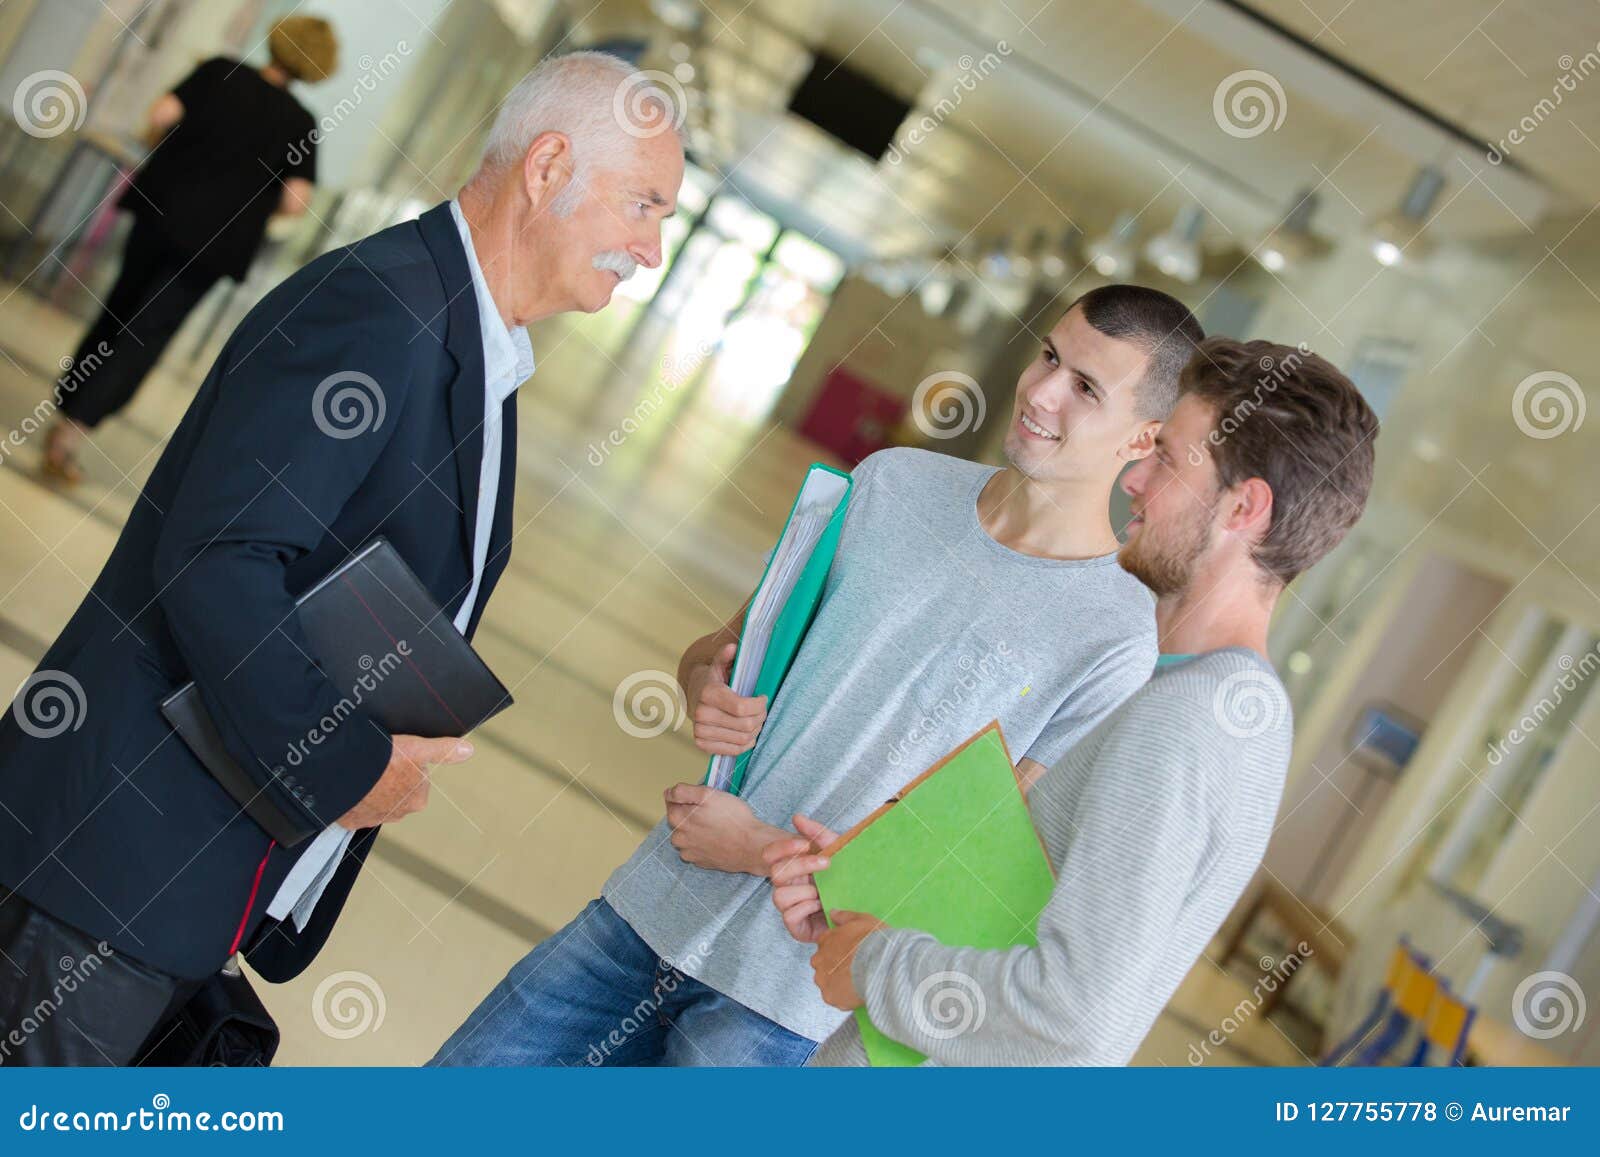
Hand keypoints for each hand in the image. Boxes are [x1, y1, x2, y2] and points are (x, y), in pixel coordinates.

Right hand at [335, 734, 473, 830]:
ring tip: (363, 771)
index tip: (394, 755)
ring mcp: (374, 819)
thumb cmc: (381, 762)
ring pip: (377, 796)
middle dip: (389, 776)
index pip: (415, 776)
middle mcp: (399, 813)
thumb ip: (443, 750)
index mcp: (417, 799)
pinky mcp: (353, 821)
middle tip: (377, 762)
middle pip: (398, 788)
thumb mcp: (416, 749)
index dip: (405, 762)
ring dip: (371, 786)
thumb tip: (469, 751)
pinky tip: (351, 784)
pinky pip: (357, 805)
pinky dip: (354, 796)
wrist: (341, 776)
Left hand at [664, 782, 784, 874]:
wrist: (751, 846)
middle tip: (711, 811)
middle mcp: (679, 838)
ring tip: (713, 827)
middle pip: (678, 820)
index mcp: (678, 819)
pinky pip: (696, 850)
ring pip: (686, 837)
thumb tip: (668, 793)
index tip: (700, 799)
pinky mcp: (701, 862)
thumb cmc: (733, 819)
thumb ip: (682, 791)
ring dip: (694, 831)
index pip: (671, 801)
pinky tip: (715, 840)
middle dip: (690, 814)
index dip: (686, 796)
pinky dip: (702, 845)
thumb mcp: (708, 794)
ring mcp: (690, 852)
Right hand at [684, 642, 766, 755]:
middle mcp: (701, 714)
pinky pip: (734, 751)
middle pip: (746, 725)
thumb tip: (732, 648)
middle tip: (763, 710)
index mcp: (708, 693)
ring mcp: (700, 731)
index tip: (763, 698)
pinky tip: (747, 732)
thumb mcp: (720, 665)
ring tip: (756, 721)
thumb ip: (726, 656)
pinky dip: (746, 744)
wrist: (694, 696)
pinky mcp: (702, 744)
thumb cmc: (714, 680)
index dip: (759, 704)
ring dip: (755, 730)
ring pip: (743, 739)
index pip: (742, 708)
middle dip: (761, 717)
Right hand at [764, 814, 838, 942]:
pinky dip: (805, 908)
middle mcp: (787, 886)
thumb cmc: (845, 877)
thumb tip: (797, 818)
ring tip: (822, 892)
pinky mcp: (797, 927)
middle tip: (826, 863)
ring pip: (780, 896)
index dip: (783, 847)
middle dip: (801, 866)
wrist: (863, 905)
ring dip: (804, 891)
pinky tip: (820, 906)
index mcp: (792, 867)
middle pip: (776, 873)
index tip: (805, 844)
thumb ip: (818, 833)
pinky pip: (789, 916)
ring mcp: (790, 907)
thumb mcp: (836, 851)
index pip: (770, 854)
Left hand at [810, 909, 887, 1009]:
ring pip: (828, 982)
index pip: (824, 945)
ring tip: (858, 981)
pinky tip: (858, 992)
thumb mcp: (863, 919)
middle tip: (854, 969)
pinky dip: (844, 997)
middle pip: (823, 964)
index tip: (849, 954)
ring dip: (838, 983)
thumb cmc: (874, 941)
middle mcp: (819, 960)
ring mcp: (823, 979)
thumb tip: (833, 913)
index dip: (838, 950)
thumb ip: (845, 917)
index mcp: (825, 940)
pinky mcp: (830, 997)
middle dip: (836, 967)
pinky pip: (835, 998)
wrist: (882, 964)